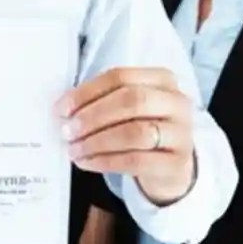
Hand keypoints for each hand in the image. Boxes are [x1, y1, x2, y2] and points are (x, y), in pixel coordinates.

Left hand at [57, 67, 195, 205]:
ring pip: (134, 132)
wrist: (173, 166)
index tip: (62, 108)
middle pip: (131, 101)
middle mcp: (176, 102)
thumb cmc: (144, 129)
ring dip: (97, 141)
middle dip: (92, 116)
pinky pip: (136, 161)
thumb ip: (102, 101)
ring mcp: (180, 133)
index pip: (120, 77)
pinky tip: (87, 162)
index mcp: (162, 79)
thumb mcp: (130, 109)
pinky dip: (106, 161)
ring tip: (74, 149)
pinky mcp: (176, 163)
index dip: (87, 92)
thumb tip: (64, 109)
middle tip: (67, 130)